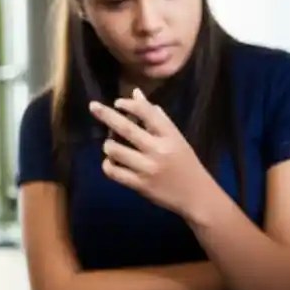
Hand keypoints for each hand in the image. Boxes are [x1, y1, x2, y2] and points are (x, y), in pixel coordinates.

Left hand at [89, 88, 217, 218]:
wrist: (196, 196)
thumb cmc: (185, 163)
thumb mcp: (176, 138)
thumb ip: (156, 117)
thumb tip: (136, 93)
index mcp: (170, 135)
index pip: (147, 112)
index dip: (129, 105)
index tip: (118, 102)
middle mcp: (158, 150)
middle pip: (126, 128)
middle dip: (107, 115)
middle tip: (93, 106)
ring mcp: (147, 168)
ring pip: (115, 150)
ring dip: (108, 145)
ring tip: (111, 145)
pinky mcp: (139, 185)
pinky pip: (113, 172)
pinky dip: (108, 164)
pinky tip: (111, 162)